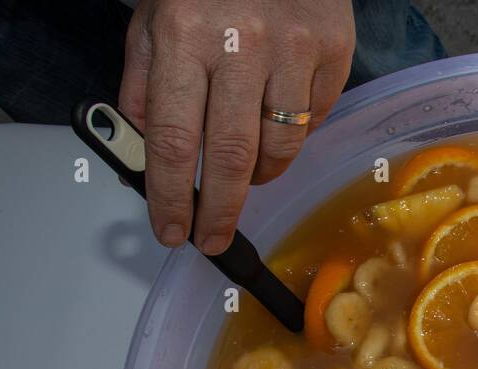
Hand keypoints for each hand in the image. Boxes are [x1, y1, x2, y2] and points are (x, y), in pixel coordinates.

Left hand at [120, 0, 354, 251]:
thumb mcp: (156, 20)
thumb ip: (144, 86)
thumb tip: (147, 153)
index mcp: (184, 34)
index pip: (172, 140)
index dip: (170, 197)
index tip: (171, 230)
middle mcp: (240, 43)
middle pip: (230, 158)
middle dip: (219, 212)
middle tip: (211, 238)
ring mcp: (293, 48)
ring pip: (280, 147)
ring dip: (259, 175)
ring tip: (245, 172)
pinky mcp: (333, 49)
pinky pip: (313, 120)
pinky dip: (293, 134)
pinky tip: (276, 116)